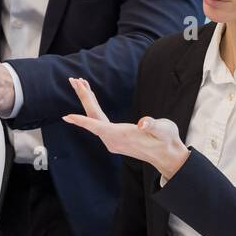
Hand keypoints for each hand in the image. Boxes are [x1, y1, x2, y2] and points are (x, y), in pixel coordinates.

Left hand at [62, 77, 189, 178]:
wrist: (167, 156)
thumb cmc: (166, 140)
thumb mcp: (164, 130)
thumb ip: (153, 125)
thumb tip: (143, 123)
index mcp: (121, 136)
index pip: (97, 126)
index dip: (82, 121)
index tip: (67, 117)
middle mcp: (112, 139)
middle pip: (93, 117)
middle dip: (84, 97)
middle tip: (74, 80)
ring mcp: (112, 139)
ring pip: (94, 118)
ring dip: (88, 100)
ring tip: (81, 83)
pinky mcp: (114, 137)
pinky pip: (98, 121)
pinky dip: (94, 107)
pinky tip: (92, 98)